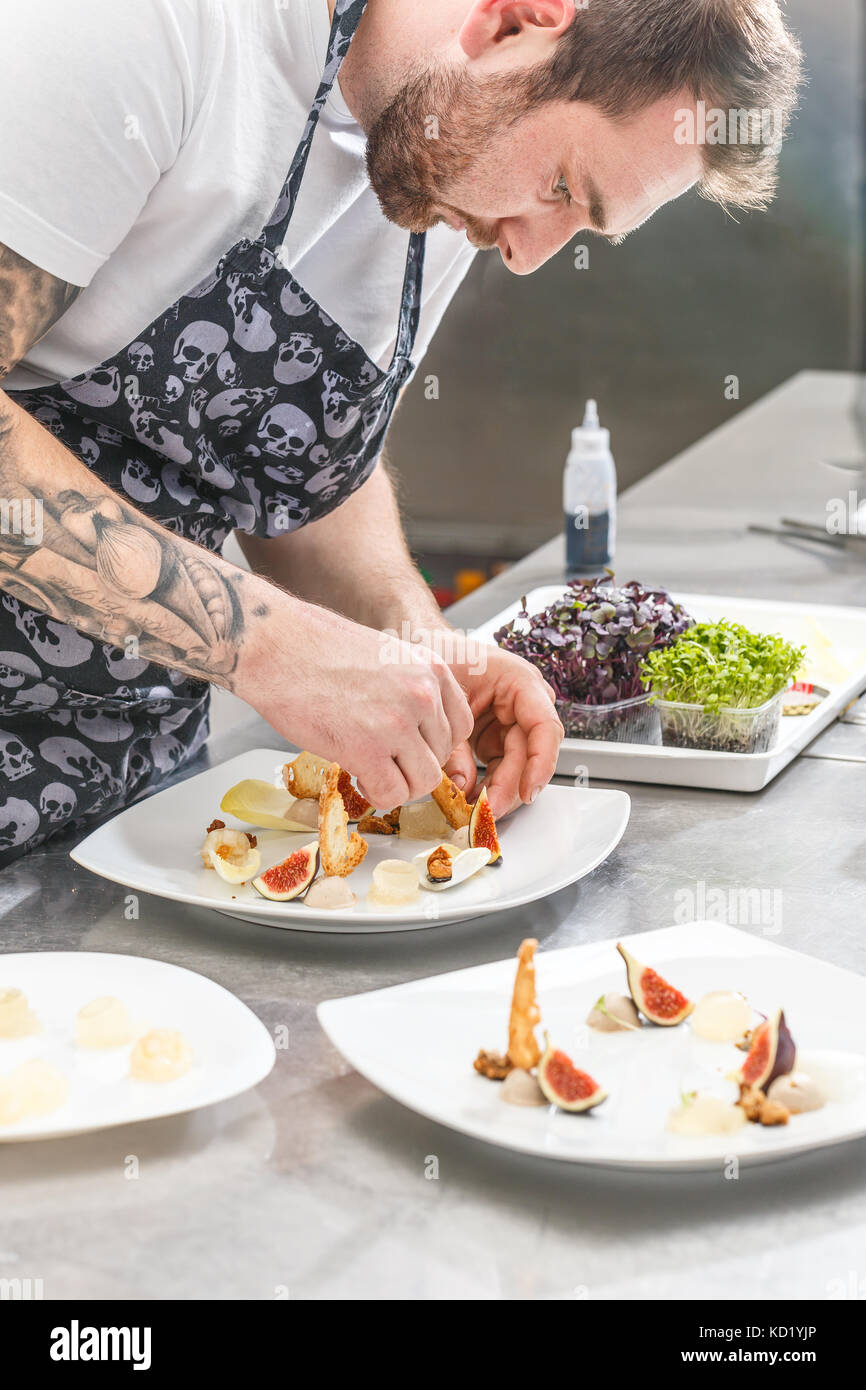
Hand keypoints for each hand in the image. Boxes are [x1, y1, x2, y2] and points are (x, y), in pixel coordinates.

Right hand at [237, 596, 473, 809]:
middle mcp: (423, 695)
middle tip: (385, 762)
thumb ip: (410, 690)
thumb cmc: (317, 649)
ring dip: (398, 785)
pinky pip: (392, 794)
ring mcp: (398, 724)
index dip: (434, 744)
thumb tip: (419, 730)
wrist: (275, 646)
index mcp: (431, 669)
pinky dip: (376, 795)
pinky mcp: (368, 750)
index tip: (411, 748)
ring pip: (422, 782)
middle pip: (442, 757)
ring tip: (371, 772)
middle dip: (413, 766)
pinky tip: (357, 776)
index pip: (461, 726)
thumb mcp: (386, 657)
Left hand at [442, 641, 562, 817]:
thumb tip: (464, 786)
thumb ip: (453, 746)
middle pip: (532, 753)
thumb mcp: (442, 700)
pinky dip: (488, 784)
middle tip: (487, 811)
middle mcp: (524, 703)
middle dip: (511, 786)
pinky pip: (501, 766)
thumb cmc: (437, 656)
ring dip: (499, 790)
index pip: (545, 727)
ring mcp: (513, 721)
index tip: (527, 792)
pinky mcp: (497, 736)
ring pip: (519, 765)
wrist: (423, 645)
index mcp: (520, 682)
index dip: (541, 764)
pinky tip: (471, 798)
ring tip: (474, 809)